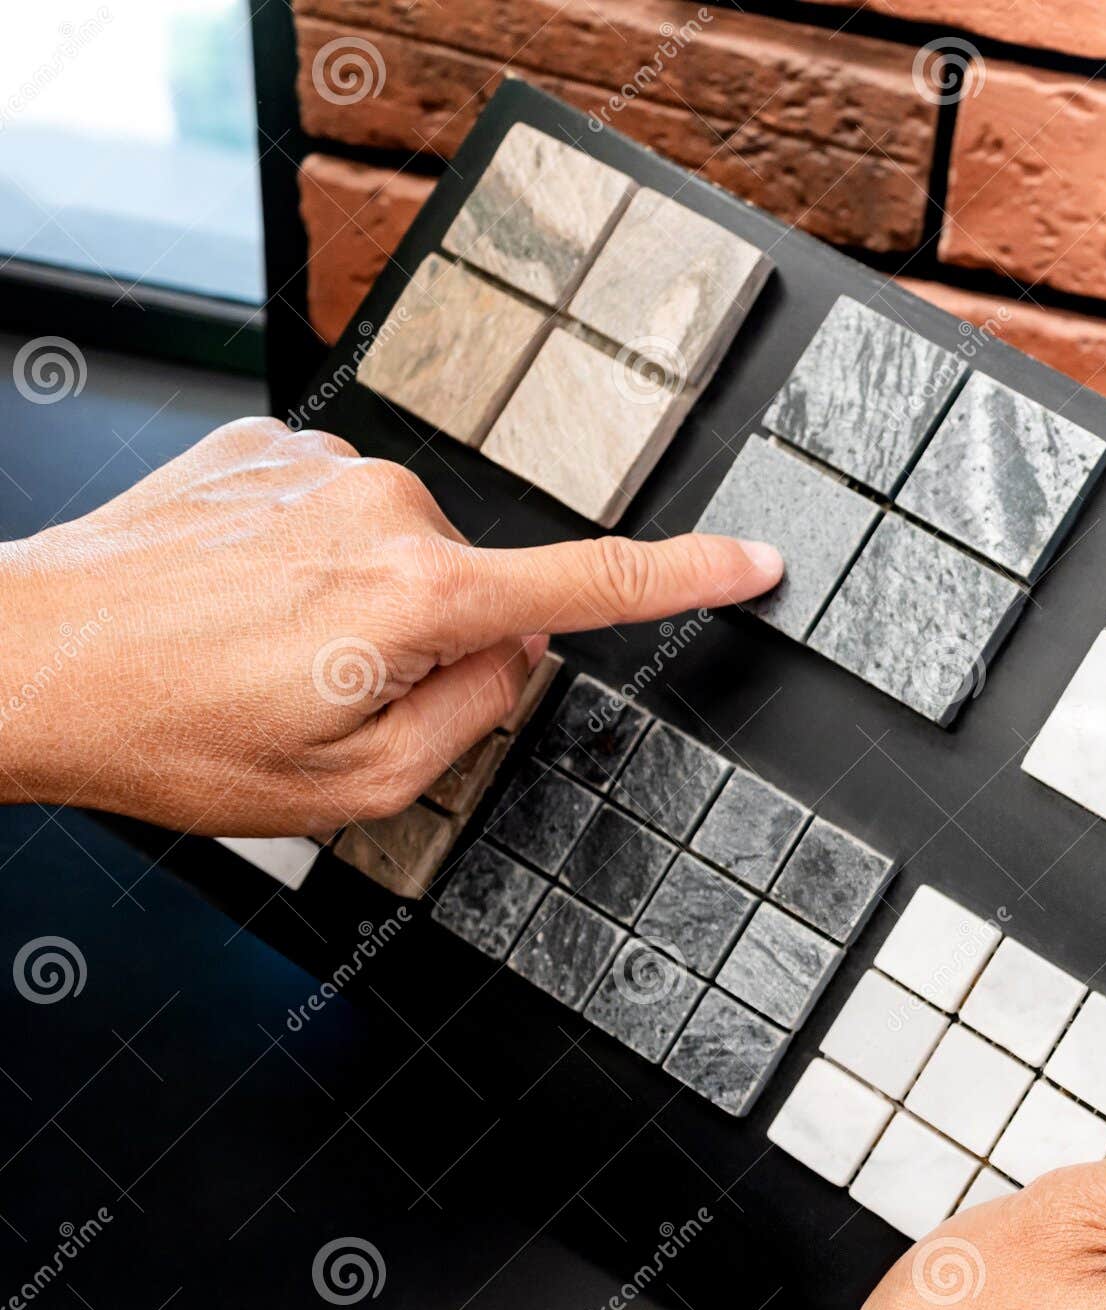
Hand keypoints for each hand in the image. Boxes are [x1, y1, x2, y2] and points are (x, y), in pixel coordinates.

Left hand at [0, 418, 779, 834]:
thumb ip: (472, 720)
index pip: (590, 586)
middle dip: (434, 649)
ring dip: (363, 610)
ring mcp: (319, 467)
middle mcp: (381, 510)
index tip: (754, 559)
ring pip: (403, 553)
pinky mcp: (265, 446)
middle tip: (326, 700)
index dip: (686, 578)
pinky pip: (335, 515)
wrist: (26, 660)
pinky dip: (308, 566)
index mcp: (417, 600)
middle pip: (476, 590)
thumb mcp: (354, 788)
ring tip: (262, 656)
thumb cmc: (174, 736)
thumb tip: (518, 658)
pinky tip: (237, 604)